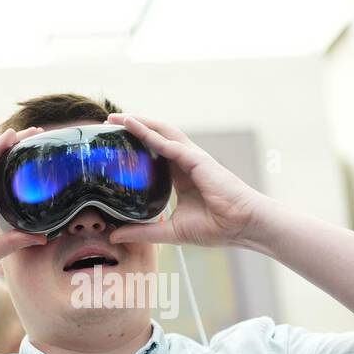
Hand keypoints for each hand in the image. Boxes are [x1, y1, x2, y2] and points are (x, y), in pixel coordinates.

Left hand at [104, 113, 269, 247]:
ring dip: (140, 123)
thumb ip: (143, 231)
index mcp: (181, 177)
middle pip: (156, 137)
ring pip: (162, 132)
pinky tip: (133, 125)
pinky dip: (149, 133)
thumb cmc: (217, 227)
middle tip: (109, 122)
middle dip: (134, 127)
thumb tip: (114, 235)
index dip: (136, 146)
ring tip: (118, 117)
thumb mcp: (171, 231)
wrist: (243, 226)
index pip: (155, 155)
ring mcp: (192, 159)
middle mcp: (186, 163)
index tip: (114, 144)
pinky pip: (169, 144)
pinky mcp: (197, 160)